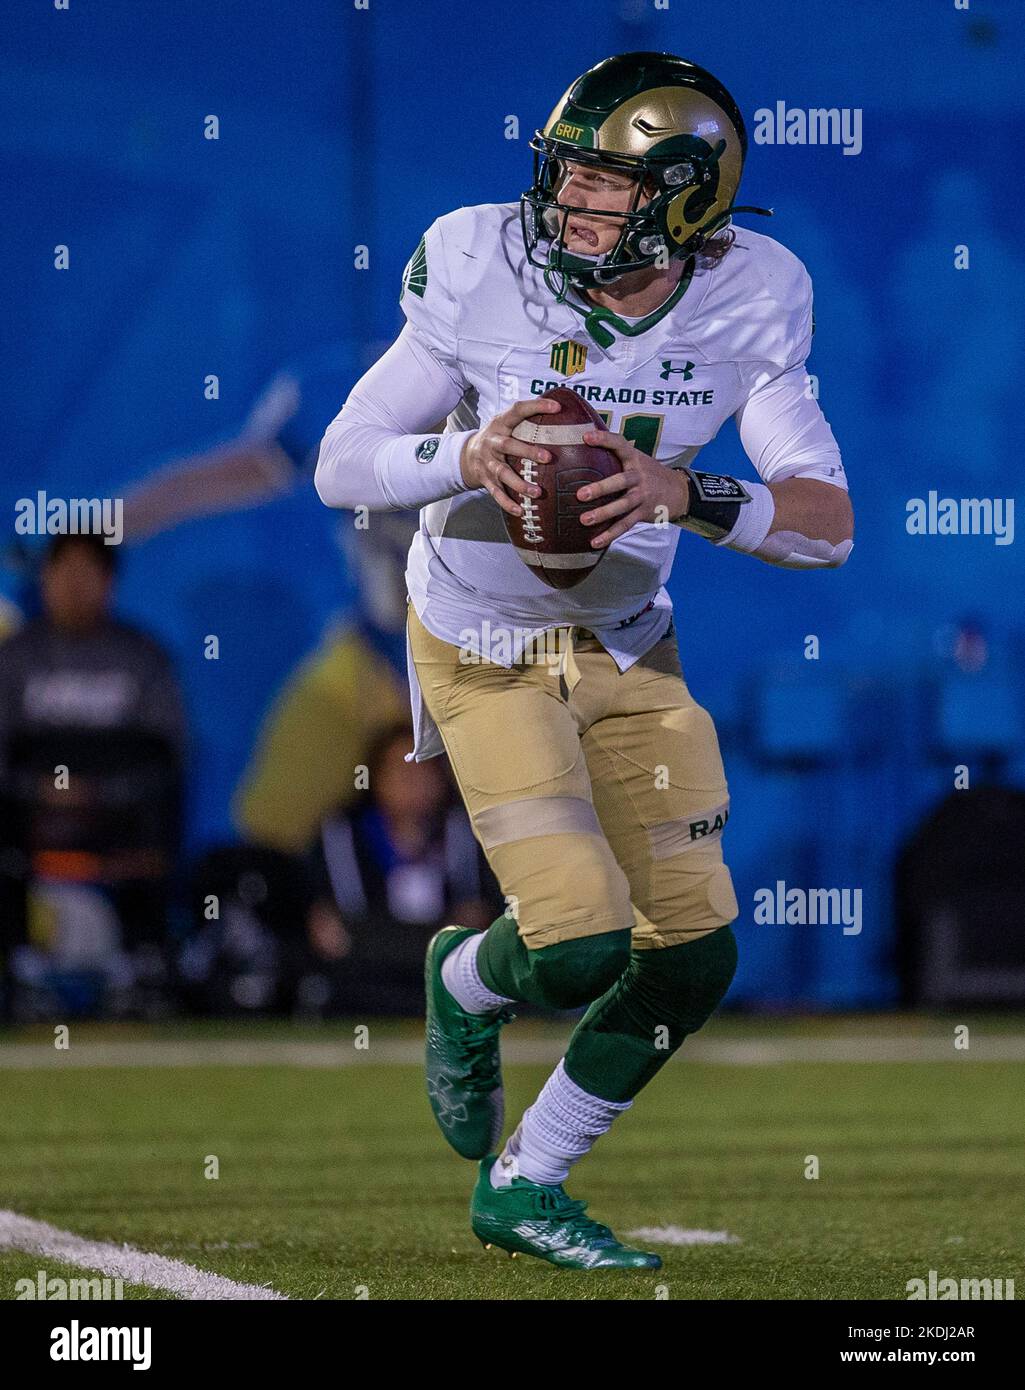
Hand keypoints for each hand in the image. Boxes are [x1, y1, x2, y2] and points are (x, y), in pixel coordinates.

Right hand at [459, 397, 561, 517]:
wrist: (466, 455)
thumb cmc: (498, 437)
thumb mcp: (507, 424)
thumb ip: (527, 420)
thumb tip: (563, 409)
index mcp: (500, 423)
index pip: (518, 410)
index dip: (536, 406)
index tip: (557, 407)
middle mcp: (492, 441)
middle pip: (508, 445)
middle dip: (528, 451)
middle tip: (548, 458)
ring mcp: (487, 462)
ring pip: (502, 473)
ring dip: (520, 483)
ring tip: (537, 492)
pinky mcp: (485, 479)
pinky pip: (496, 493)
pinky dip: (507, 503)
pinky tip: (519, 511)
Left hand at [576, 432, 689, 546]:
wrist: (680, 491)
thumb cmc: (649, 473)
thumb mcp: (637, 460)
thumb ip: (616, 455)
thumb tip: (583, 444)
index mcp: (635, 459)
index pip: (620, 445)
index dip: (604, 440)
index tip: (586, 437)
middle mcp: (639, 476)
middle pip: (620, 481)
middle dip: (601, 488)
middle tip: (581, 494)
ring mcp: (642, 496)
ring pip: (622, 505)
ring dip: (603, 513)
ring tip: (584, 520)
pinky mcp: (643, 513)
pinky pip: (625, 524)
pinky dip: (610, 534)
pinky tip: (595, 542)